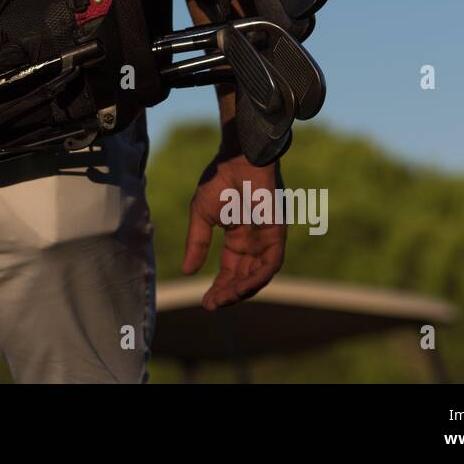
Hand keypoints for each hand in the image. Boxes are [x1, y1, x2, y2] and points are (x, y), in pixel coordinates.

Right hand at [183, 147, 285, 309]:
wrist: (237, 160)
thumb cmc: (219, 181)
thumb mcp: (201, 216)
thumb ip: (196, 244)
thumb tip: (187, 272)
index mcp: (237, 237)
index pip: (230, 269)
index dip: (219, 286)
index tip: (205, 301)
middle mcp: (254, 241)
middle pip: (244, 276)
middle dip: (228, 293)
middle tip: (212, 304)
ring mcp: (267, 238)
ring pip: (258, 275)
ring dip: (242, 290)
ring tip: (223, 299)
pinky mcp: (277, 233)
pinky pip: (270, 263)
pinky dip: (257, 278)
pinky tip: (240, 287)